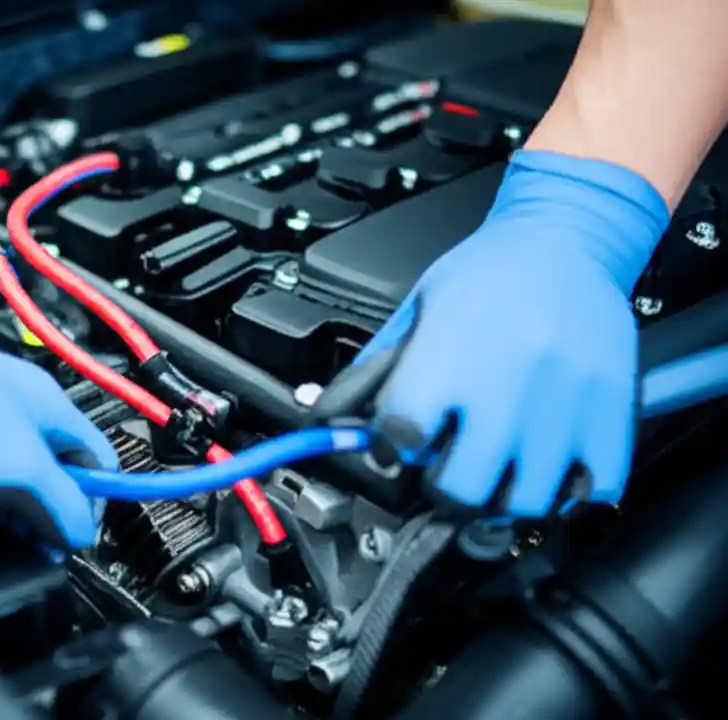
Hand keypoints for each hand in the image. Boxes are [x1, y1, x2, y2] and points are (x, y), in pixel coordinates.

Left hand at [0, 290, 118, 547]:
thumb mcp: (15, 467)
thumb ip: (59, 499)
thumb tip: (81, 528)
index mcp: (43, 402)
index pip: (95, 456)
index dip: (94, 502)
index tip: (79, 536)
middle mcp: (4, 402)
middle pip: (42, 470)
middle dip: (30, 509)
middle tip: (19, 535)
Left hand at [355, 150, 668, 515]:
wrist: (569, 236)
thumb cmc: (490, 269)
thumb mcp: (418, 307)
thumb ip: (378, 368)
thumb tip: (333, 420)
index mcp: (450, 354)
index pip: (401, 435)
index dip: (392, 445)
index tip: (398, 442)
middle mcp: (507, 383)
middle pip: (461, 488)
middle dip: (445, 488)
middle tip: (449, 470)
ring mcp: (565, 404)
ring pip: (524, 502)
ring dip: (503, 500)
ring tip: (497, 474)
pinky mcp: (613, 413)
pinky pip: (594, 490)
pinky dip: (568, 496)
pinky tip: (547, 471)